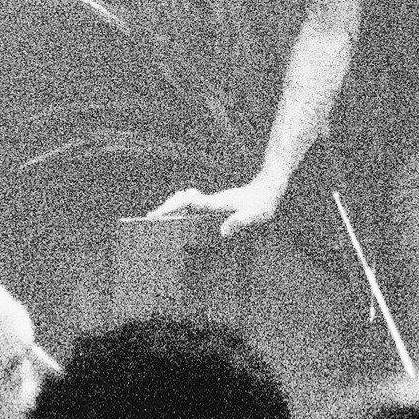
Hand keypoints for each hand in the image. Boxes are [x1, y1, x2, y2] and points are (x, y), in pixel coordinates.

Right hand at [154, 173, 287, 235]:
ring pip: (186, 201)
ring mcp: (213, 201)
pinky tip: (181, 215)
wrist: (269, 186)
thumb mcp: (253, 215)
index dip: (171, 208)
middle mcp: (212, 201)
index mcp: (216, 204)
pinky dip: (182, 207)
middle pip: (182, 201)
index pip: (188, 204)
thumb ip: (238, 222)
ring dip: (172, 207)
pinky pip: (194, 204)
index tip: (156, 215)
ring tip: (158, 217)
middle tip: (150, 218)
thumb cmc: (262, 203)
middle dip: (166, 208)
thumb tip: (223, 231)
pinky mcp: (217, 203)